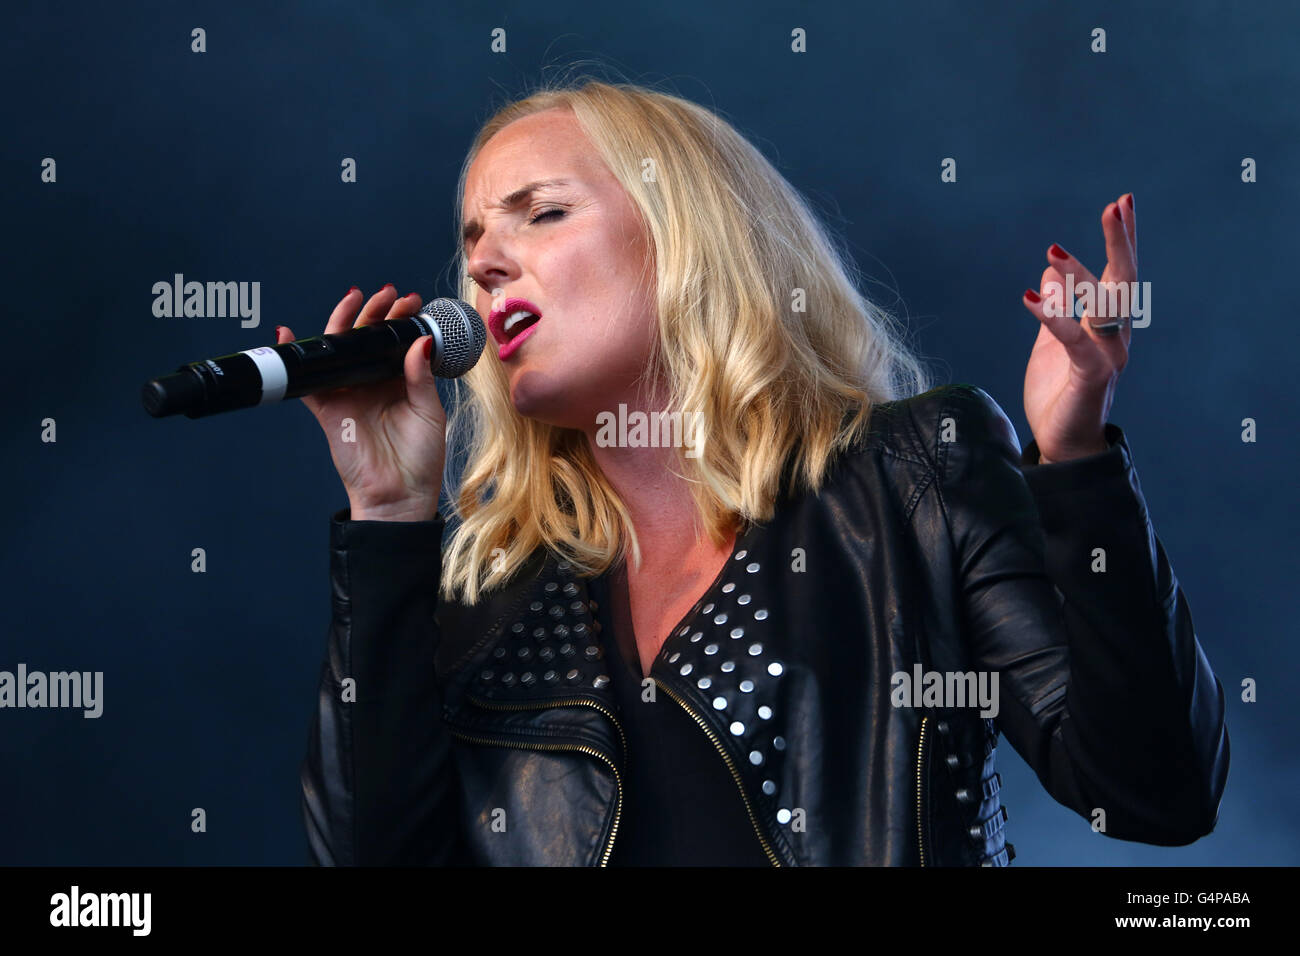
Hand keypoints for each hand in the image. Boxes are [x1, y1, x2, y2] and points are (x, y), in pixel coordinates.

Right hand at [278, 285, 446, 520]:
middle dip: (375, 312)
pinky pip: (306, 381)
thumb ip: (421, 376)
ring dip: (344, 322)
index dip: (401, 320)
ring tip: (354, 299)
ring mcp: (349, 393)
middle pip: (367, 339)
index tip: (410, 302)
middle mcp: (373, 383)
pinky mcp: (329, 409)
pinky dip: (295, 358)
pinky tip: (288, 334)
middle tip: (388, 294)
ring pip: (339, 350)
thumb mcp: (429, 412)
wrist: (400, 496)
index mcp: (401, 382)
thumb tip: (419, 341)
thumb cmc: (421, 459)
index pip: (396, 342)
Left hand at [1020, 192, 1136, 462]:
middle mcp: (1116, 337)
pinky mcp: (1091, 377)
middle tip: (1116, 206)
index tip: (1122, 202)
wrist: (1063, 443)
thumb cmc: (1061, 392)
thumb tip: (1051, 270)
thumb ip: (1056, 307)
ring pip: (1101, 308)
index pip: (1120, 274)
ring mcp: (1108, 357)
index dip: (1122, 238)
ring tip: (1054, 250)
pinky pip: (1074, 342)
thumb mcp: (1052, 341)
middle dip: (1121, 243)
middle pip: (1124, 283)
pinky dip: (1053, 317)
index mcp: (1108, 326)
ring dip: (1079, 276)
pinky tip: (1032, 297)